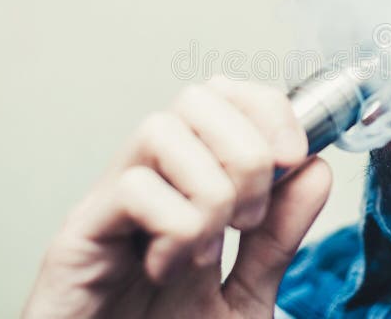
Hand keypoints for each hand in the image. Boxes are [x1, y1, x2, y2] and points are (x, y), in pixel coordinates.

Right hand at [23, 77, 331, 317]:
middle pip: (198, 98)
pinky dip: (175, 228)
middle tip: (247, 219)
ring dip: (209, 191)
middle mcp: (150, 182)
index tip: (293, 159)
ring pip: (162, 129)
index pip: (225, 96)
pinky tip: (169, 269)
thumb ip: (279, 236)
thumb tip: (313, 169)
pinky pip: (133, 188)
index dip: (269, 111)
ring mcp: (110, 204)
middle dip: (245, 152)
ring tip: (207, 250)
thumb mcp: (246, 293)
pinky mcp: (77, 236)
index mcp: (189, 185)